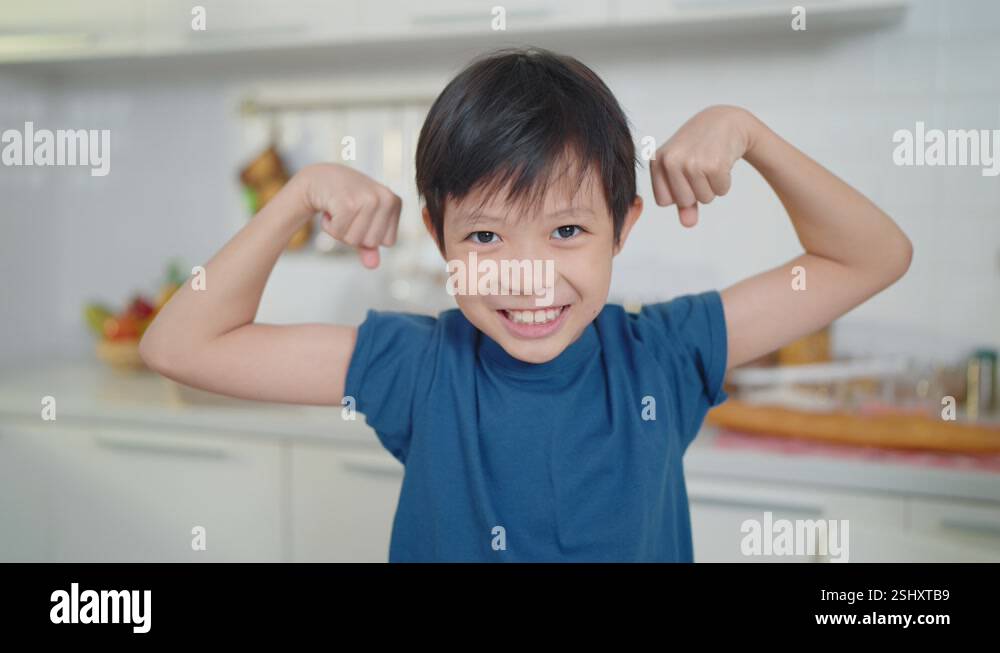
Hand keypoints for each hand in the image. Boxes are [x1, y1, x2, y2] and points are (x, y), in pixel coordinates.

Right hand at [297, 163, 400, 268]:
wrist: (319, 177)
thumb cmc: (345, 198)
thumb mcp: (364, 219)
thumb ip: (370, 245)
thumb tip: (373, 266)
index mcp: (394, 202)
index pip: (388, 242)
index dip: (369, 235)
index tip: (360, 217)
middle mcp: (385, 198)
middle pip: (372, 243)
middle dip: (354, 234)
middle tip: (347, 212)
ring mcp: (367, 199)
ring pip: (354, 240)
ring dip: (340, 230)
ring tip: (339, 210)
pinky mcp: (348, 203)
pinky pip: (339, 233)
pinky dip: (329, 226)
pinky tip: (330, 209)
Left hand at [650, 105, 757, 226]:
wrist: (725, 120)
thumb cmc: (699, 147)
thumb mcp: (682, 169)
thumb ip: (682, 200)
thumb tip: (688, 224)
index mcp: (657, 161)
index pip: (664, 201)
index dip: (678, 193)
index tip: (685, 174)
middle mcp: (672, 161)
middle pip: (685, 201)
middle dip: (697, 191)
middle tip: (701, 166)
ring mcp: (692, 162)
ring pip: (705, 198)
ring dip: (713, 186)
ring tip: (711, 162)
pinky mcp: (714, 164)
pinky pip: (721, 191)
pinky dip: (725, 182)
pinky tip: (723, 161)